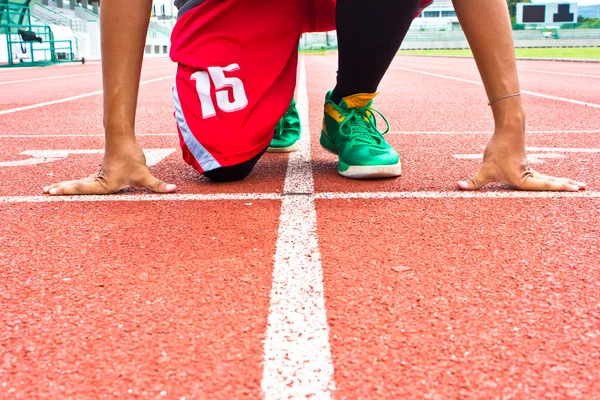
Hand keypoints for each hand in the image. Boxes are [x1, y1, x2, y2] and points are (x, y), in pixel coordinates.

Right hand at [43, 141, 175, 194]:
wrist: (123, 137)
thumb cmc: (131, 156)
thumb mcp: (145, 174)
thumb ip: (158, 185)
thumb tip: (174, 190)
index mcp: (104, 184)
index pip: (82, 189)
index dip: (67, 191)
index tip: (52, 191)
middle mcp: (98, 180)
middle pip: (76, 186)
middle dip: (61, 190)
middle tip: (44, 192)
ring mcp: (98, 175)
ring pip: (79, 183)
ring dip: (65, 186)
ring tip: (48, 190)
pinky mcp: (101, 172)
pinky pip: (85, 181)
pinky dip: (74, 185)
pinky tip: (67, 186)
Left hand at [457, 134, 585, 190]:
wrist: (508, 129)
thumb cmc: (498, 149)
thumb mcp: (484, 169)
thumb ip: (473, 181)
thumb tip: (458, 187)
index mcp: (521, 179)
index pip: (542, 187)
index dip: (557, 188)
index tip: (573, 189)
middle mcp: (528, 175)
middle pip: (550, 183)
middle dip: (565, 186)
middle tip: (583, 188)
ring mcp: (529, 169)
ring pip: (548, 179)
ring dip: (561, 182)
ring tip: (578, 185)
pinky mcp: (527, 165)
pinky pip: (542, 176)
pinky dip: (552, 180)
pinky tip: (558, 182)